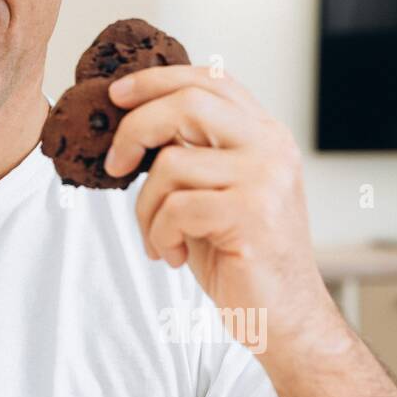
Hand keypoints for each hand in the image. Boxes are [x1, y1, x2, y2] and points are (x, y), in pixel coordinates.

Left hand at [104, 66, 336, 345]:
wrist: (281, 317)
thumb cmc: (240, 256)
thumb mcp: (212, 191)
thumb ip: (189, 152)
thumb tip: (130, 122)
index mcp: (264, 135)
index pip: (210, 80)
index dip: (157, 79)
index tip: (118, 94)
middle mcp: (271, 147)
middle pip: (187, 103)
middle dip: (135, 129)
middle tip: (114, 164)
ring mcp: (266, 179)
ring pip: (171, 163)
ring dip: (146, 206)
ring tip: (158, 237)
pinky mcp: (252, 214)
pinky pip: (176, 208)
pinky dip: (159, 234)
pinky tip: (171, 254)